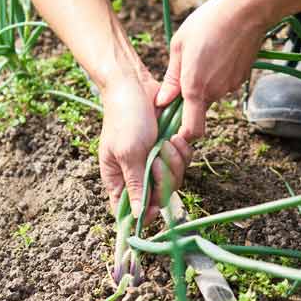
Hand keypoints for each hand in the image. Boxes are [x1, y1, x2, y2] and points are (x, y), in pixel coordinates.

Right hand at [99, 71, 193, 219]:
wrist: (134, 86)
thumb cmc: (124, 119)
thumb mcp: (128, 153)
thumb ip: (135, 184)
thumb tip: (137, 214)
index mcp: (117, 178)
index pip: (128, 209)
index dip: (144, 213)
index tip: (156, 207)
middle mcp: (135, 173)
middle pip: (158, 196)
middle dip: (164, 179)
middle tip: (158, 158)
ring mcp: (153, 161)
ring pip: (174, 179)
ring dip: (175, 162)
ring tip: (167, 142)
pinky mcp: (167, 149)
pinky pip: (183, 162)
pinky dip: (182, 151)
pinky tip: (176, 136)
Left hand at [156, 0, 273, 141]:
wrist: (247, 10)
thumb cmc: (209, 22)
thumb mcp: (179, 45)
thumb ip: (171, 78)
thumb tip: (162, 102)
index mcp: (195, 87)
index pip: (192, 130)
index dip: (183, 135)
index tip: (174, 128)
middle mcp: (215, 92)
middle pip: (198, 108)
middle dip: (190, 98)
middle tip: (185, 70)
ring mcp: (230, 86)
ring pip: (211, 94)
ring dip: (204, 83)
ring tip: (203, 54)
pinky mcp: (241, 79)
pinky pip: (223, 84)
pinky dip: (217, 75)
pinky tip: (217, 52)